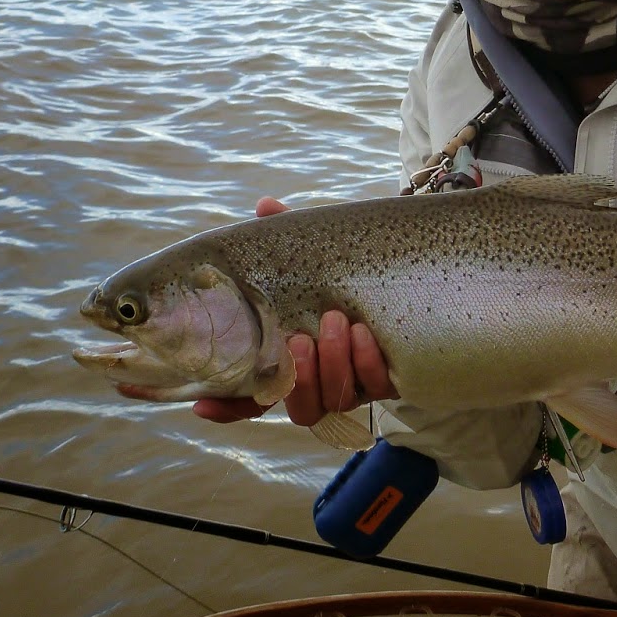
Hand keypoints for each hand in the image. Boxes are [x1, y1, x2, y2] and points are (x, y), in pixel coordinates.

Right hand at [192, 197, 398, 424]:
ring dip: (333, 365)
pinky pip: (377, 386)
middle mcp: (324, 381)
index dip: (227, 407)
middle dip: (299, 378)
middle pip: (300, 409)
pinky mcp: (390, 381)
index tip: (203, 403)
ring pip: (336, 401)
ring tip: (336, 321)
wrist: (413, 276)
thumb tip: (265, 206)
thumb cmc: (350, 270)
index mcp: (295, 360)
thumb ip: (289, 237)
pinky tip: (365, 332)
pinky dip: (367, 362)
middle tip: (301, 339)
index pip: (253, 397)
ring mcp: (357, 386)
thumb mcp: (318, 256)